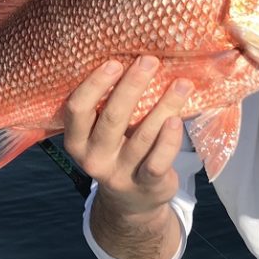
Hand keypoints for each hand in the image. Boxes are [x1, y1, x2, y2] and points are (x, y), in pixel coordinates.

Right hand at [63, 55, 191, 217]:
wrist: (133, 201)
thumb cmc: (118, 150)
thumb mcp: (101, 133)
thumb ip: (106, 105)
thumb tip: (131, 56)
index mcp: (76, 141)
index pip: (77, 110)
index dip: (95, 84)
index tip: (115, 61)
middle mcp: (94, 159)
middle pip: (112, 118)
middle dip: (132, 86)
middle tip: (150, 60)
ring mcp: (120, 174)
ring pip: (143, 135)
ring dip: (164, 106)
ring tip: (181, 83)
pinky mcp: (147, 184)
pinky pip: (158, 160)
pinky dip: (169, 139)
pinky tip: (178, 119)